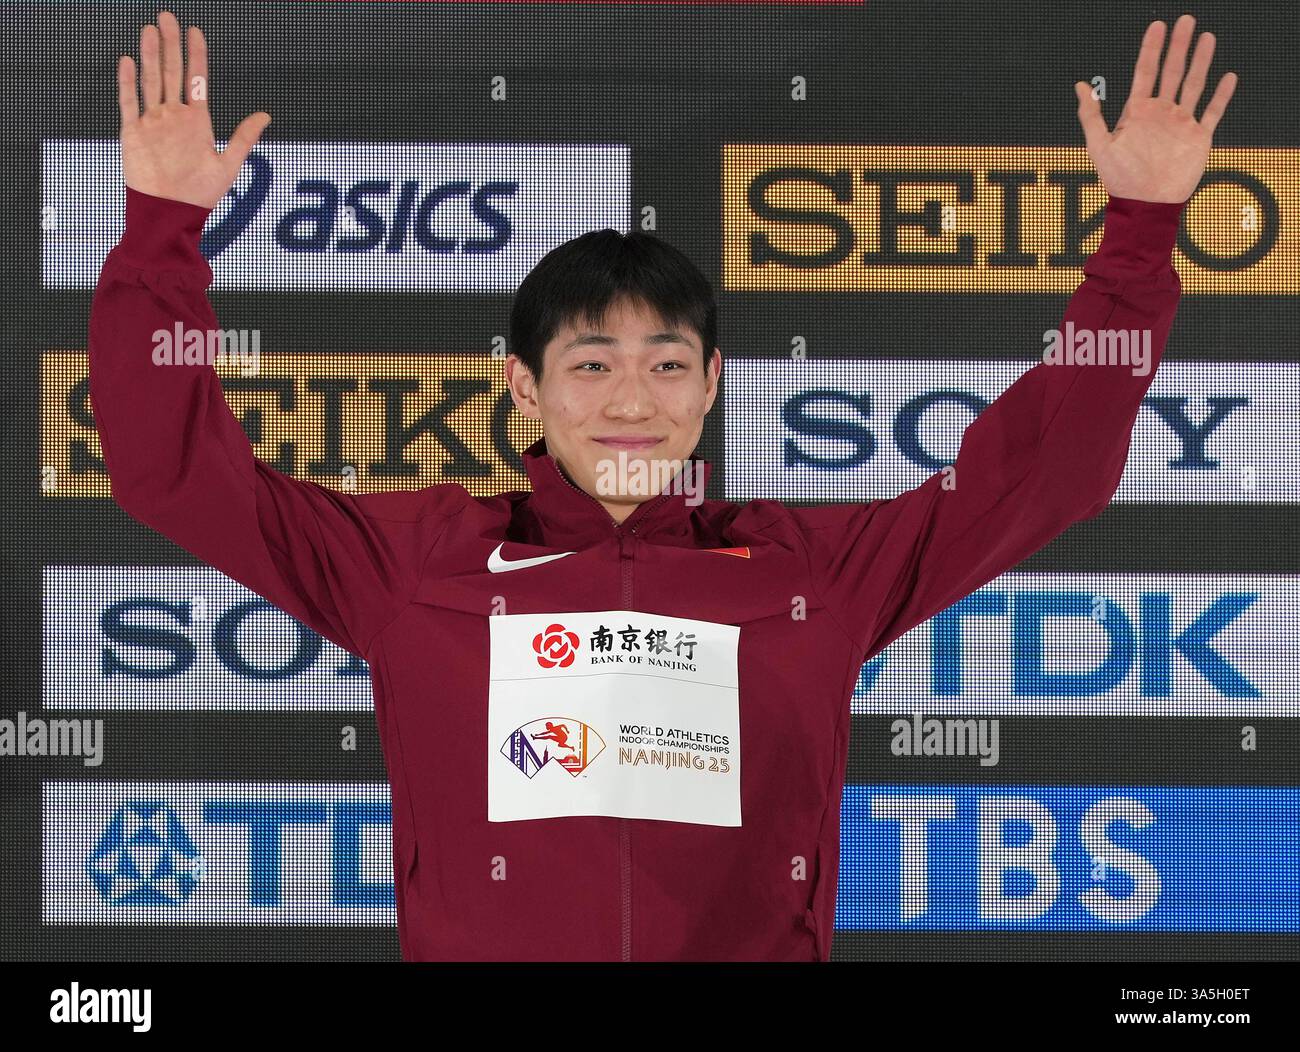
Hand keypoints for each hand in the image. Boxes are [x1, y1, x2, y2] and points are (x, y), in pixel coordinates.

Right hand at [118, 10, 269, 208]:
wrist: (170, 215)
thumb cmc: (199, 195)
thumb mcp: (228, 164)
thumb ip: (244, 138)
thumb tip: (266, 116)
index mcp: (197, 121)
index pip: (197, 80)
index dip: (196, 55)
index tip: (196, 31)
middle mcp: (173, 117)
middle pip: (171, 72)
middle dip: (170, 44)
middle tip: (168, 17)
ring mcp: (153, 122)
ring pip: (151, 81)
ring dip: (151, 55)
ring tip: (151, 29)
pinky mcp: (133, 133)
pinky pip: (129, 103)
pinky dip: (128, 82)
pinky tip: (129, 60)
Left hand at [1075, 14, 1236, 203]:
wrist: (1145, 206)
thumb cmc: (1119, 179)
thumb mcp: (1099, 145)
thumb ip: (1090, 115)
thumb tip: (1079, 85)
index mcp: (1137, 112)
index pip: (1146, 72)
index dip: (1151, 48)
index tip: (1157, 26)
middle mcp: (1160, 113)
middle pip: (1172, 71)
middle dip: (1179, 46)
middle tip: (1186, 20)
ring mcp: (1180, 123)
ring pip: (1194, 85)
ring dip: (1201, 61)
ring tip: (1207, 37)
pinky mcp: (1198, 138)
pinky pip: (1213, 112)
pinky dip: (1221, 95)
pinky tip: (1227, 76)